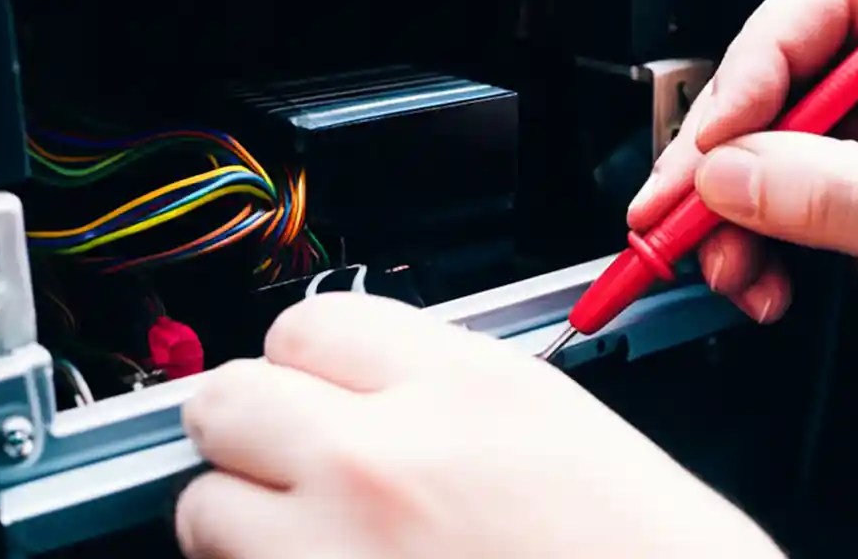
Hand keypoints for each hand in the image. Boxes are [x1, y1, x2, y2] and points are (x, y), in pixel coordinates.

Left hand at [175, 293, 781, 558]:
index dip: (302, 358)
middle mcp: (386, 459)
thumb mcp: (560, 425)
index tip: (306, 385)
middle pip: (228, 399)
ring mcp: (340, 553)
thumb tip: (365, 388)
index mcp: (464, 387)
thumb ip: (447, 391)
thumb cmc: (652, 558)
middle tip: (276, 455)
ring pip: (205, 507)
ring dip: (237, 519)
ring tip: (294, 539)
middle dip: (244, 426)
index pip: (307, 323)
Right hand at [629, 0, 857, 431]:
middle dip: (722, 153)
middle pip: (781, 78)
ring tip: (726, 267)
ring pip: (766, 147)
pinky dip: (754, 243)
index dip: (758, 61)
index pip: (829, 2)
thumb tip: (728, 174)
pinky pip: (779, 200)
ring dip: (730, 211)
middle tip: (673, 207)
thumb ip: (836, 195)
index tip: (717, 136)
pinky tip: (760, 283)